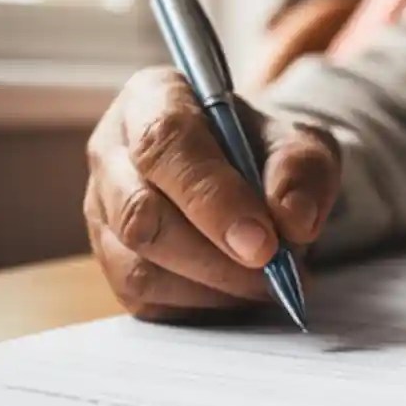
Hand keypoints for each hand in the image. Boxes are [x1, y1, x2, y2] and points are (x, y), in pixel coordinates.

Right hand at [84, 66, 340, 319]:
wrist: (251, 178)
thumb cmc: (265, 152)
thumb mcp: (302, 142)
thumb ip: (301, 169)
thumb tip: (292, 219)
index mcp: (153, 99)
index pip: (164, 144)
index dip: (213, 198)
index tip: (264, 242)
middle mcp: (111, 152)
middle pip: (140, 214)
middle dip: (215, 255)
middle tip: (275, 271)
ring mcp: (103, 211)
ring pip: (138, 266)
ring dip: (212, 287)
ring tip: (267, 283)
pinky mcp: (110, 260)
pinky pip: (144, 299)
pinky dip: (199, 305)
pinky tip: (238, 292)